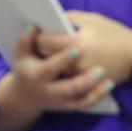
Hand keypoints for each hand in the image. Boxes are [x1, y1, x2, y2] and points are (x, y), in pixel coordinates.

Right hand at [0, 25, 114, 116]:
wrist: (26, 95)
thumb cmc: (28, 66)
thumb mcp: (22, 55)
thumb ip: (25, 41)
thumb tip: (32, 25)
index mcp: (35, 75)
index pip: (49, 67)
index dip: (62, 58)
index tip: (77, 49)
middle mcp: (47, 91)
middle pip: (67, 87)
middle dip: (83, 80)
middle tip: (100, 69)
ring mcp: (60, 100)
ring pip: (78, 98)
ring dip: (93, 88)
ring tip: (105, 73)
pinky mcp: (69, 105)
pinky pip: (85, 102)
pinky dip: (97, 95)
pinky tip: (109, 84)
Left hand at [35, 11, 131, 85]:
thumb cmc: (115, 34)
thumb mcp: (95, 19)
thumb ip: (71, 17)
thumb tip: (52, 20)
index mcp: (76, 43)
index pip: (45, 41)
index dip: (40, 35)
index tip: (39, 32)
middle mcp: (74, 63)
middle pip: (44, 56)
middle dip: (41, 48)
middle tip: (43, 42)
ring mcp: (77, 77)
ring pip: (52, 69)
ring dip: (49, 61)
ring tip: (51, 53)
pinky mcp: (82, 87)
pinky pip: (63, 79)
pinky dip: (60, 71)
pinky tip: (62, 66)